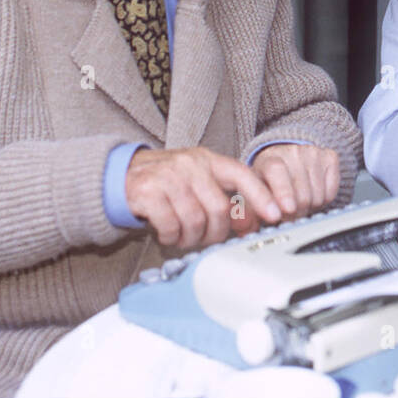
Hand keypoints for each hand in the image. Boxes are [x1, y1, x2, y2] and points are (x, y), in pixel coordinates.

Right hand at [126, 146, 283, 248]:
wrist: (120, 176)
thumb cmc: (167, 182)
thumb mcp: (197, 180)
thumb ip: (223, 196)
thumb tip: (251, 222)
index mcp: (207, 160)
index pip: (242, 174)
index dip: (261, 195)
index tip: (276, 214)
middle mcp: (190, 165)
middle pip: (219, 208)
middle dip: (216, 232)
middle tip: (206, 238)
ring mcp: (168, 177)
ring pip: (195, 220)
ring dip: (192, 237)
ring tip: (184, 236)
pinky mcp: (147, 193)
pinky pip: (170, 225)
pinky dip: (171, 236)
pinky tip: (167, 233)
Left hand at [251, 143, 341, 218]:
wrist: (287, 157)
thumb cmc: (268, 179)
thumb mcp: (253, 191)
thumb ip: (249, 211)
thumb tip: (247, 229)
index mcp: (270, 159)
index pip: (276, 171)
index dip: (283, 192)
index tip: (285, 210)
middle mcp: (292, 152)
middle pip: (302, 195)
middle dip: (295, 213)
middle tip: (288, 213)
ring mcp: (313, 154)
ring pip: (317, 197)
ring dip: (309, 208)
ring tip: (299, 202)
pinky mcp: (330, 157)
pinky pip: (331, 192)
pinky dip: (323, 200)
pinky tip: (313, 193)